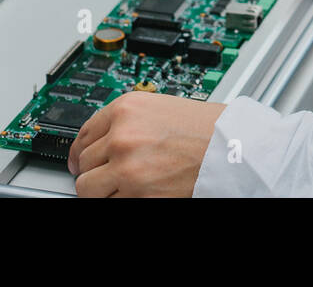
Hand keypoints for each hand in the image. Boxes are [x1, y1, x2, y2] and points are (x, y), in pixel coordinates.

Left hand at [68, 91, 225, 196]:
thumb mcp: (159, 108)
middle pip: (82, 163)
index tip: (79, 160)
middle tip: (110, 175)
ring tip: (122, 187)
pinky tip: (136, 193)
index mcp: (125, 108)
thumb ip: (126, 122)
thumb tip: (99, 143)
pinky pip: (108, 204)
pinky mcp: (137, 194)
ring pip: (86, 188)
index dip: (79, 152)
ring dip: (101, 191)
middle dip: (94, 171)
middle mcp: (122, 135)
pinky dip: (119, 201)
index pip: (82, 134)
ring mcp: (126, 166)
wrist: (232, 148)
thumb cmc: (205, 128)